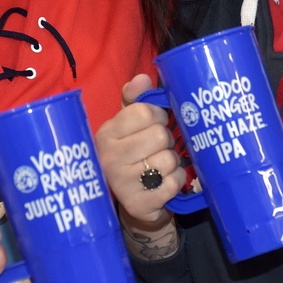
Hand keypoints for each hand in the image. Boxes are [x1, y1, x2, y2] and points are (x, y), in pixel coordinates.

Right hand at [96, 74, 185, 258]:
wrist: (132, 200)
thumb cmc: (132, 153)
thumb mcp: (128, 124)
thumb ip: (136, 99)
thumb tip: (143, 78)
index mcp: (106, 133)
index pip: (146, 112)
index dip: (159, 116)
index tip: (156, 124)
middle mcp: (109, 157)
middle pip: (161, 135)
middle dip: (167, 141)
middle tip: (158, 148)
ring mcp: (122, 183)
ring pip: (169, 160)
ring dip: (173, 163)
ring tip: (160, 166)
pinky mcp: (138, 204)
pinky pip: (174, 183)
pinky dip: (176, 181)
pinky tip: (163, 182)